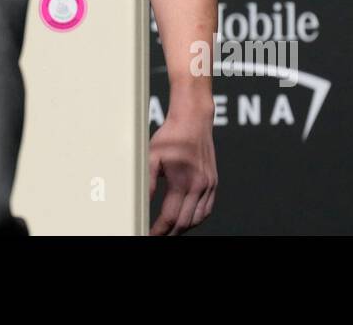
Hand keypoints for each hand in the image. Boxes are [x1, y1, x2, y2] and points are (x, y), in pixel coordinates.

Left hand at [147, 101, 216, 234]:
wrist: (193, 119)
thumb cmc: (171, 135)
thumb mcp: (151, 156)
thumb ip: (145, 182)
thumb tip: (140, 202)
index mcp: (184, 182)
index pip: (170, 217)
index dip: (158, 230)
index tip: (149, 233)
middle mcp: (200, 186)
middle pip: (185, 223)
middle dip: (170, 233)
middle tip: (156, 234)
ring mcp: (209, 184)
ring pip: (198, 218)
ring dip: (183, 228)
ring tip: (169, 230)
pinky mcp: (213, 181)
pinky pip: (207, 208)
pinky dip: (196, 218)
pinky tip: (186, 218)